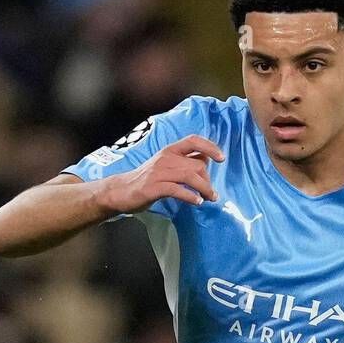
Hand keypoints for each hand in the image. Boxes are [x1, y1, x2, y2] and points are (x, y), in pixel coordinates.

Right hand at [98, 134, 224, 213]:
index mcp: (169, 150)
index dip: (210, 147)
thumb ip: (184, 162)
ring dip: (204, 189)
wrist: (122, 190)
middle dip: (208, 180)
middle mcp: (166, 158)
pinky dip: (190, 196)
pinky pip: (177, 190)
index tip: (222, 158)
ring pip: (190, 177)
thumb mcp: (166, 166)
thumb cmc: (147, 180)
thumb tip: (206, 159)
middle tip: (211, 194)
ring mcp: (159, 172)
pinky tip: (197, 202)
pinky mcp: (154, 187)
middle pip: (196, 165)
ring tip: (209, 199)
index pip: (193, 141)